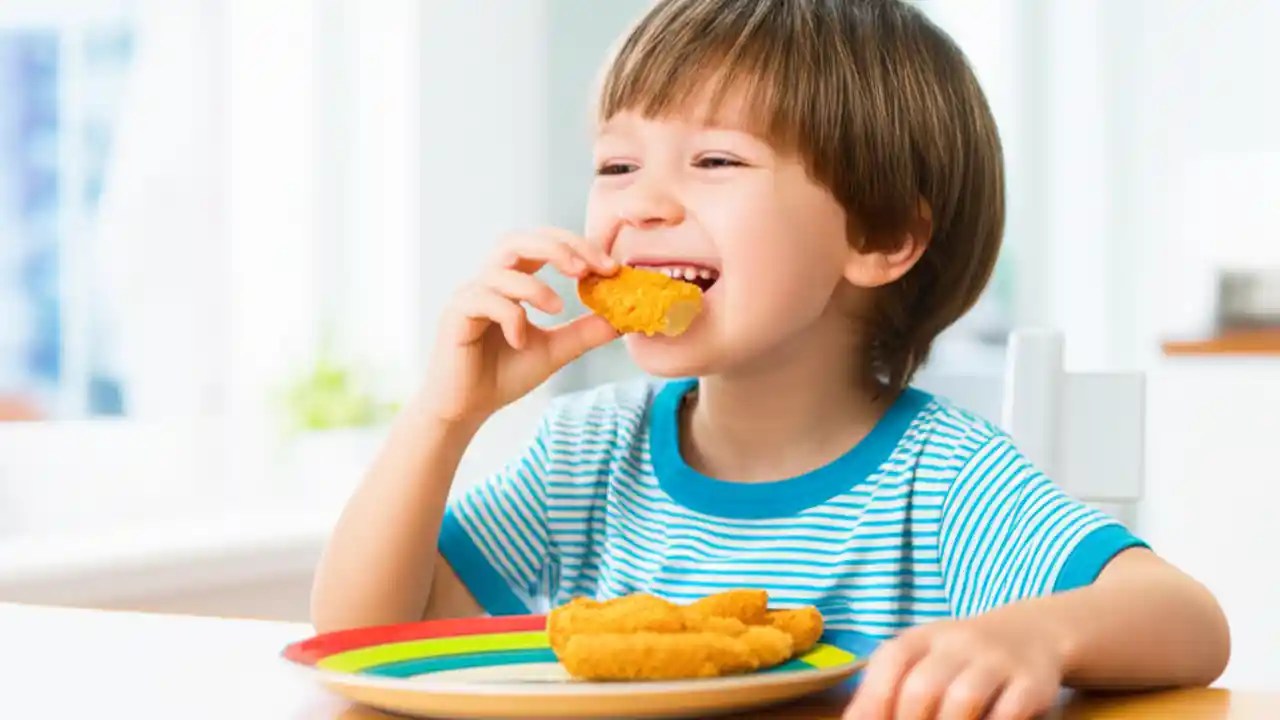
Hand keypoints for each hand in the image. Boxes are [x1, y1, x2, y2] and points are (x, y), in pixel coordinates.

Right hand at [422, 227, 618, 425]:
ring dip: (535, 286)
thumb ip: (585, 332)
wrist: (467, 408)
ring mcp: (470, 295)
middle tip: (587, 269)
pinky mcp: (456, 314)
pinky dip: (511, 315)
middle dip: (557, 247)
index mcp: (513, 280)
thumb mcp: (556, 350)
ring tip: (557, 309)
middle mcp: (489, 280)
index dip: (577, 247)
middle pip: (519, 240)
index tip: (610, 268)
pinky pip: (485, 300)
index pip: (544, 244)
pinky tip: (520, 341)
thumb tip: (623, 319)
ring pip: (502, 267)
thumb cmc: (504, 374)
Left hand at [844, 615, 1064, 719]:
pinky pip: (1010, 711)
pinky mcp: (1032, 682)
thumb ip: (886, 688)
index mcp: (922, 637)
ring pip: (963, 699)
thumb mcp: (922, 659)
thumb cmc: (961, 658)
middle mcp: (958, 643)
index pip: (891, 661)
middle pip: (923, 687)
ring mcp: (997, 660)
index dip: (874, 702)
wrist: (1032, 632)